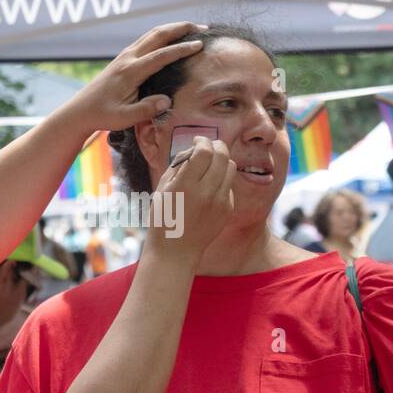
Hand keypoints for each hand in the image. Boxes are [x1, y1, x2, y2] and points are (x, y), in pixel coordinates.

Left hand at [61, 22, 206, 132]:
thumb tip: (168, 100)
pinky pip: (146, 40)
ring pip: (152, 34)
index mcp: (130, 71)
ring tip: (192, 28)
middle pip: (157, 35)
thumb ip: (147, 109)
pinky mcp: (124, 58)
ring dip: (172, 28)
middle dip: (181, 28)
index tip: (199, 45)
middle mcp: (128, 58)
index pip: (161, 55)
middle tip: (203, 28)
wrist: (81, 110)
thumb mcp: (125, 118)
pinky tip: (172, 37)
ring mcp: (125, 56)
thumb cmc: (103, 115)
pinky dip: (163, 34)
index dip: (181, 49)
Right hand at [145, 137, 234, 266]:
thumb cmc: (163, 218)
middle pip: (222, 155)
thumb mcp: (162, 189)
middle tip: (207, 146)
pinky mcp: (228, 210)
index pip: (204, 151)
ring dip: (221, 161)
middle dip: (216, 145)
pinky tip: (209, 188)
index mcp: (186, 186)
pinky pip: (229, 185)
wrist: (175, 251)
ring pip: (230, 167)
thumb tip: (193, 149)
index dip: (202, 140)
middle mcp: (206, 193)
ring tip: (209, 165)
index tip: (197, 140)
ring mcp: (220, 202)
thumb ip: (178, 165)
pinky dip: (221, 180)